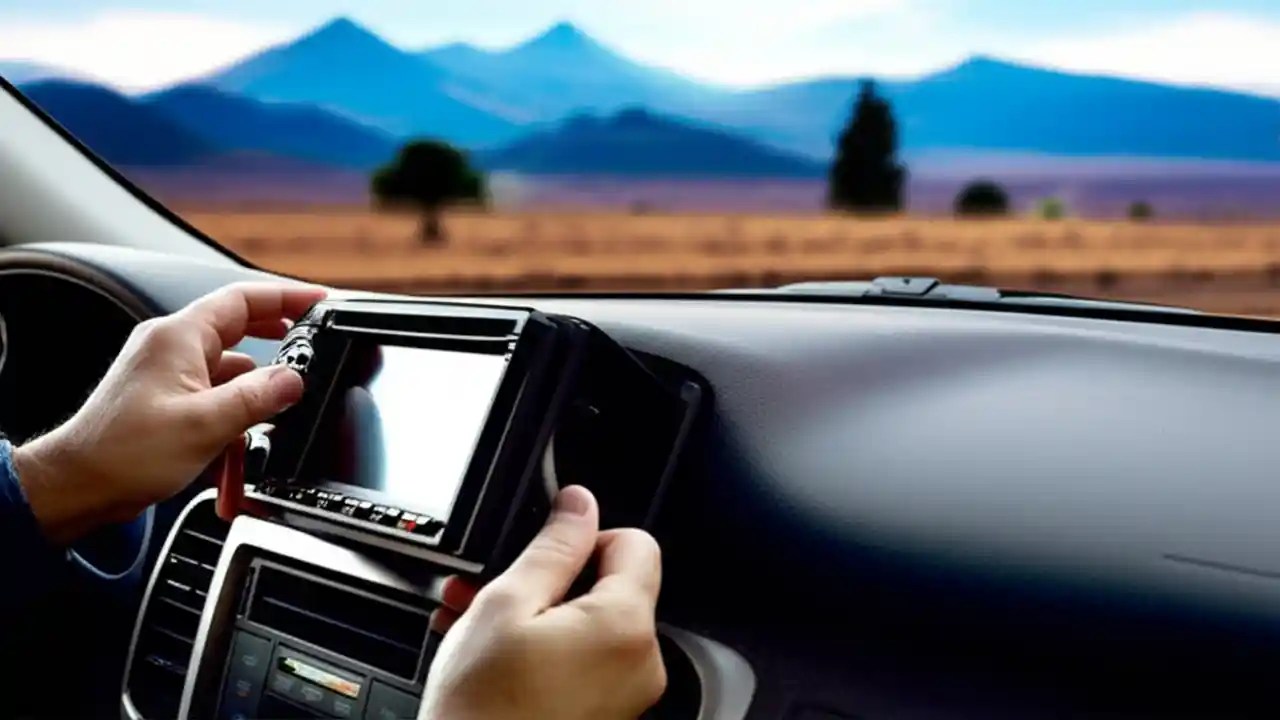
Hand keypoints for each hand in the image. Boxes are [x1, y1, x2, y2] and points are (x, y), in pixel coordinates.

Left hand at [14, 282, 326, 543]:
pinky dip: (231, 425)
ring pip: (230, 373)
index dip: (287, 295)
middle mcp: (172, 348)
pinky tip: (239, 456)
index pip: (243, 298)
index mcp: (179, 337)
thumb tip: (294, 380)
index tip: (319, 301)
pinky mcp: (166, 401)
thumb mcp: (206, 424)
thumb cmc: (123, 453)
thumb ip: (258, 398)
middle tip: (313, 347)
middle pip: (239, 330)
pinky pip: (213, 401)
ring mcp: (167, 374)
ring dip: (253, 400)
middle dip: (279, 341)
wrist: (78, 487)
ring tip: (273, 424)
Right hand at [421, 486, 665, 719]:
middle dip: (550, 580)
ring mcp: (625, 696)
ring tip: (477, 621)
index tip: (545, 548)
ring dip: (537, 614)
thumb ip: (553, 547)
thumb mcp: (506, 606)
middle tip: (492, 587)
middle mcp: (640, 663)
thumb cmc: (482, 714)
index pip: (637, 543)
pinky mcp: (604, 718)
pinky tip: (493, 655)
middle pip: (611, 587)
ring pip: (588, 626)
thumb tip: (579, 504)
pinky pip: (582, 664)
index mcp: (626, 626)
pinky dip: (543, 650)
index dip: (587, 536)